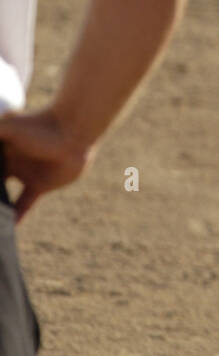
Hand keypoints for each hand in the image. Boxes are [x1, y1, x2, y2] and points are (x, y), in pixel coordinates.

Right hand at [0, 108, 93, 222]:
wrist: (74, 131)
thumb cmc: (39, 125)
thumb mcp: (6, 128)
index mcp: (1, 146)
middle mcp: (11, 160)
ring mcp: (25, 173)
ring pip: (4, 196)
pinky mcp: (40, 185)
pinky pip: (24, 204)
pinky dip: (16, 217)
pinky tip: (6, 230)